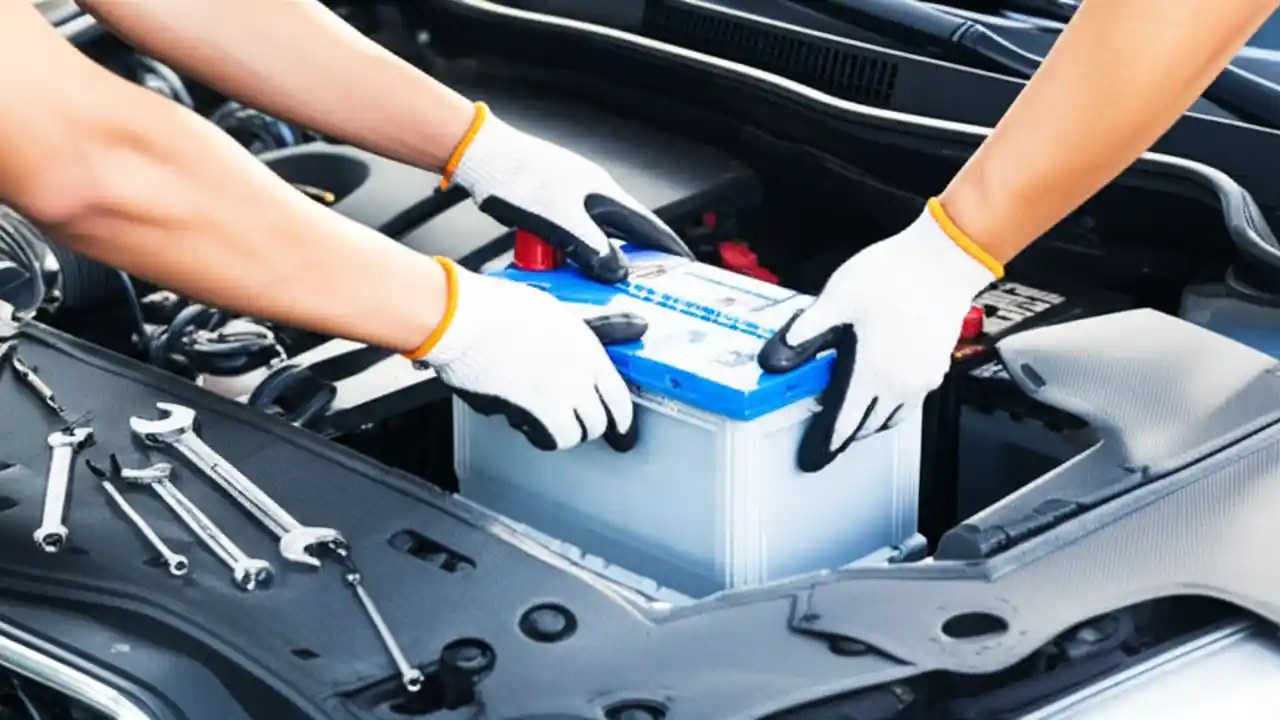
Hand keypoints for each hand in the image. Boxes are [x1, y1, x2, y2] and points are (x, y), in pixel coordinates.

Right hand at [416, 258, 645, 451]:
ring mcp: (558, 395)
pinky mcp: (532, 411)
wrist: (465, 319)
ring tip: (553, 425)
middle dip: (590, 425)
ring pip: (575, 435)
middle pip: (598, 421)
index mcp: (589, 347)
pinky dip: (542, 437)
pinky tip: (531, 425)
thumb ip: (598, 325)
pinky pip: (548, 438)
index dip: (621, 417)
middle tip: (578, 423)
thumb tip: (636, 325)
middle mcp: (580, 375)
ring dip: (566, 433)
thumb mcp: (557, 309)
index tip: (621, 428)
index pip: (619, 396)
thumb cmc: (499, 307)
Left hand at [444, 103, 691, 282]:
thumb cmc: (518, 178)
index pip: (649, 226)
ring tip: (604, 281)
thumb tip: (617, 273)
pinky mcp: (549, 200)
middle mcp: (592, 191)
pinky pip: (574, 231)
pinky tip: (564, 263)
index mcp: (604, 193)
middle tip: (648, 282)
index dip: (669, 248)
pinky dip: (577, 250)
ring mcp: (570, 194)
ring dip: (602, 255)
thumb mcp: (561, 222)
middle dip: (639, 256)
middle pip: (626, 230)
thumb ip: (592, 250)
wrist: (481, 156)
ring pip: (597, 232)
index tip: (684, 265)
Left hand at [759, 200, 999, 471]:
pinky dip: (895, 402)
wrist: (944, 258)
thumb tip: (774, 358)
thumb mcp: (835, 300)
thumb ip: (803, 333)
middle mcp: (901, 383)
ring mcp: (924, 377)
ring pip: (895, 415)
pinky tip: (884, 387)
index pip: (846, 422)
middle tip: (831, 433)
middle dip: (849, 432)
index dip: (827, 442)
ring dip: (874, 419)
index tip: (814, 457)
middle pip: (871, 424)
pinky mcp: (938, 364)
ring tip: (856, 415)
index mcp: (872, 373)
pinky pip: (913, 398)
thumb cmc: (895, 275)